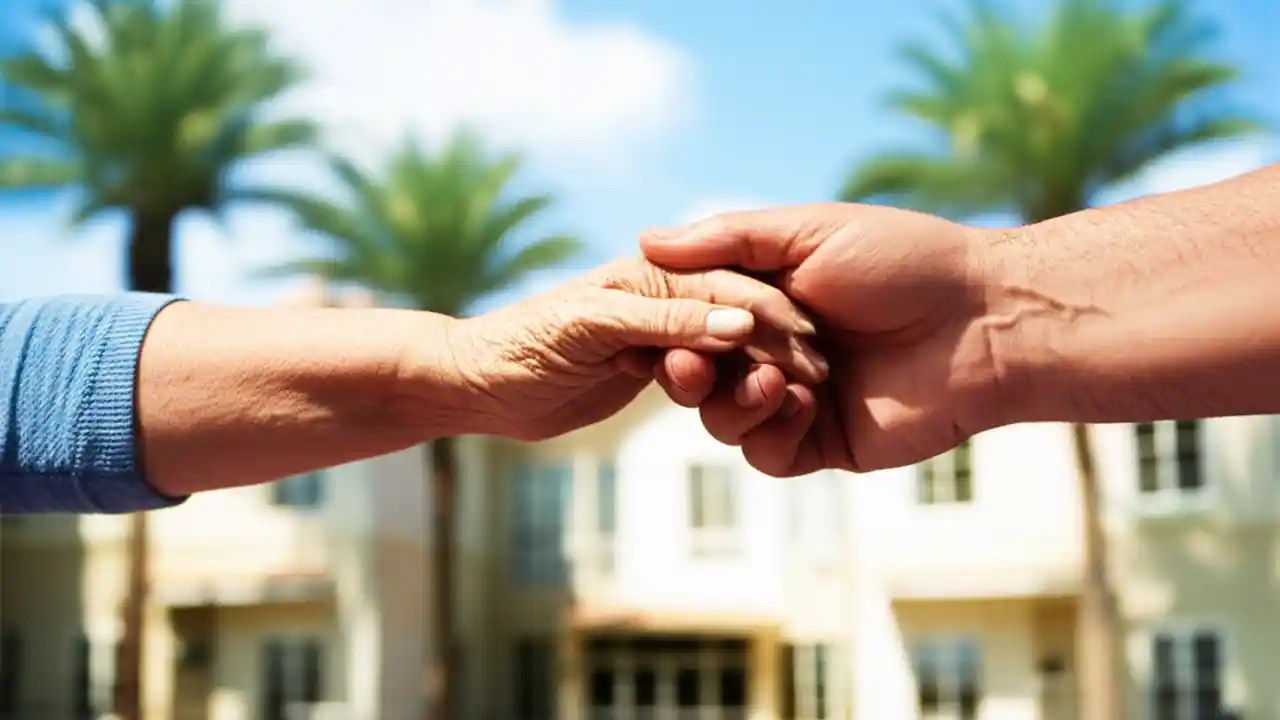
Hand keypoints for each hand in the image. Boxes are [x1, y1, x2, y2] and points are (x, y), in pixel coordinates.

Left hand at [391, 257, 826, 441]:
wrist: (476, 383)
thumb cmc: (524, 343)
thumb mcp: (594, 328)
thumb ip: (668, 323)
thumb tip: (741, 326)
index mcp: (653, 272)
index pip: (730, 290)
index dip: (773, 320)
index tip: (812, 354)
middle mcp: (662, 297)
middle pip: (736, 319)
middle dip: (775, 348)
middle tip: (817, 384)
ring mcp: (659, 334)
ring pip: (725, 352)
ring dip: (755, 375)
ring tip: (787, 403)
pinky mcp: (650, 368)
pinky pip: (703, 378)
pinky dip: (728, 394)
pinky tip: (755, 413)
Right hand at [640, 203, 1004, 475]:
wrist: (984, 320)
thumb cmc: (904, 261)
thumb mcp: (808, 231)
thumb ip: (726, 240)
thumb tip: (645, 239)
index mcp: (766, 300)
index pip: (693, 322)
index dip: (671, 327)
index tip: (657, 325)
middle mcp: (775, 351)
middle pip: (697, 378)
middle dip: (689, 372)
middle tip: (692, 364)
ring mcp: (799, 401)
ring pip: (724, 421)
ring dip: (735, 402)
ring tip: (776, 379)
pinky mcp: (826, 443)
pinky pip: (768, 455)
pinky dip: (771, 431)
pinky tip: (806, 402)